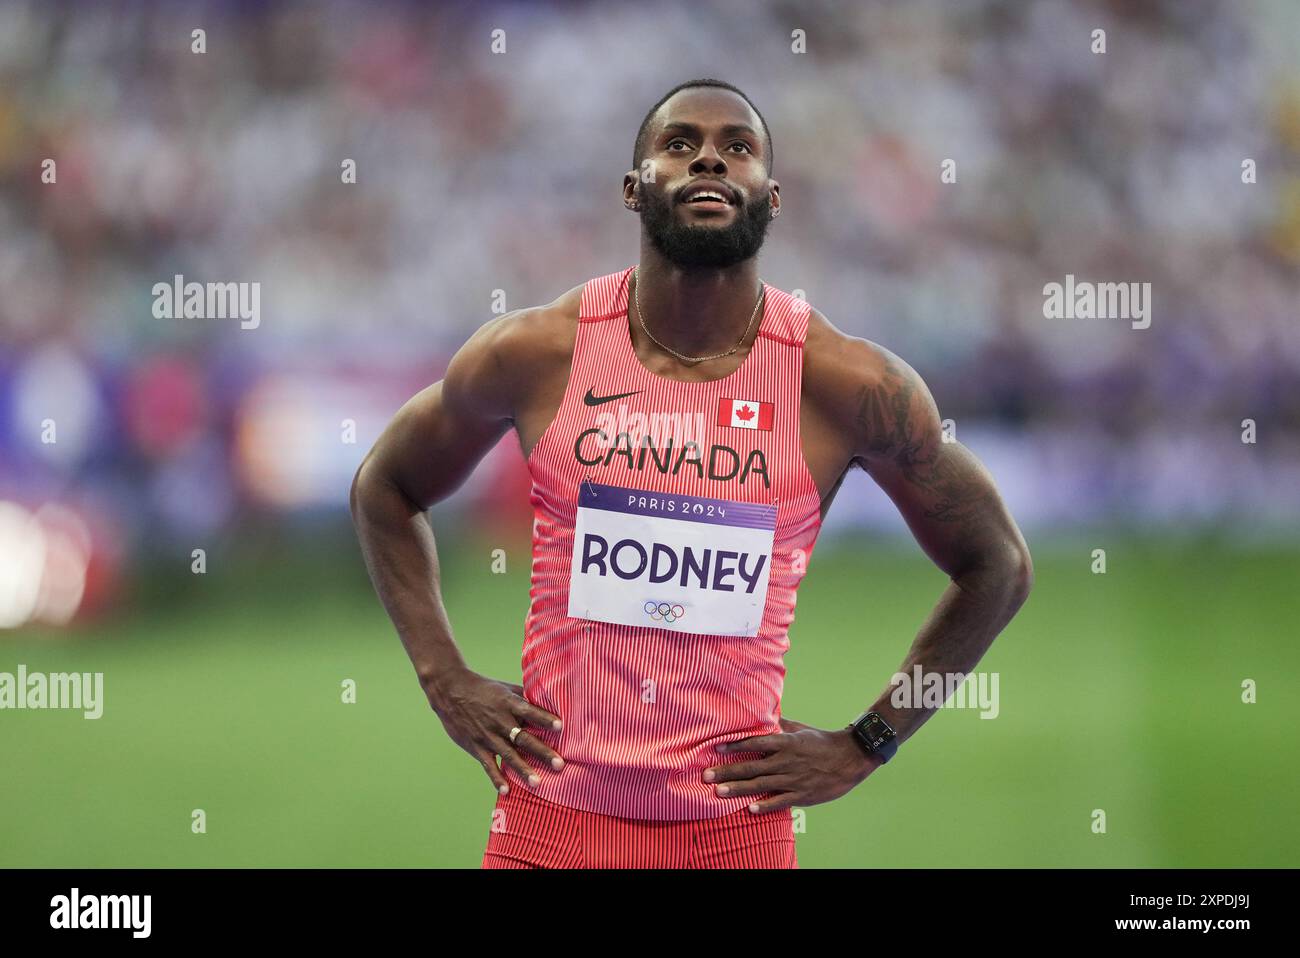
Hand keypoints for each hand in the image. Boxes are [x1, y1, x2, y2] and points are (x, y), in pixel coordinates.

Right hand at [429, 670, 563, 794]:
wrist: (450, 691)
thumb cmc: (483, 688)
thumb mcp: (505, 688)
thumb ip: (525, 698)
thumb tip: (548, 702)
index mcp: (508, 703)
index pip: (530, 711)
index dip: (544, 719)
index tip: (561, 727)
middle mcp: (499, 721)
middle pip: (523, 738)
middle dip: (542, 751)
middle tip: (559, 764)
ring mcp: (487, 735)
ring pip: (508, 755)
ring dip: (523, 770)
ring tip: (537, 783)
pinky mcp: (476, 746)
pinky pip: (488, 765)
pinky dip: (496, 778)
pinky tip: (506, 790)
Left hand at [703, 720, 880, 813]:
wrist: (850, 759)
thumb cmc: (822, 741)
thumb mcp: (800, 729)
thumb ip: (780, 725)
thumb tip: (763, 714)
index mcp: (786, 742)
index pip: (756, 742)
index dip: (735, 746)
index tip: (716, 748)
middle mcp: (787, 761)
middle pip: (752, 767)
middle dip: (727, 771)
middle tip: (706, 775)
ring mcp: (793, 779)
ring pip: (761, 785)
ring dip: (738, 789)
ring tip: (719, 792)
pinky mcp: (802, 795)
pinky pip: (780, 801)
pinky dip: (765, 805)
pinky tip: (750, 808)